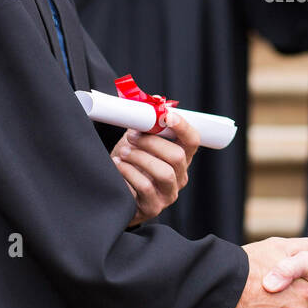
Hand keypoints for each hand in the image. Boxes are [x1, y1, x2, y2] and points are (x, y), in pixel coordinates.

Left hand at [115, 110, 199, 226]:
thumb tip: (150, 100)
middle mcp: (180, 176)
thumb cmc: (130, 163)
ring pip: (163, 172)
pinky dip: (129, 172)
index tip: (167, 116)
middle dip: (152, 142)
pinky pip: (145, 187)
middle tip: (132, 136)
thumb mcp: (138, 142)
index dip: (183, 127)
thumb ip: (145, 123)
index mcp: (181, 157)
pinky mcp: (153, 207)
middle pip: (177, 156)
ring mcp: (169, 194)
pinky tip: (119, 165)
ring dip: (140, 158)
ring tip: (123, 152)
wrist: (115, 192)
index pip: (192, 140)